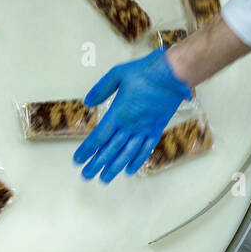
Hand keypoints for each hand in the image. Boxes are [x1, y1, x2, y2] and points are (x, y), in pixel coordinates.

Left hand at [73, 49, 192, 182]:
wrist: (172, 74)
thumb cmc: (144, 72)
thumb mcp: (116, 75)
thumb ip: (101, 89)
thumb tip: (87, 102)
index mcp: (118, 113)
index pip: (98, 137)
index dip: (87, 150)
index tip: (78, 160)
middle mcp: (130, 125)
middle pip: (110, 150)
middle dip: (97, 164)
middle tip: (86, 176)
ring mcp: (144, 129)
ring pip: (127, 153)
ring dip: (114, 167)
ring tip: (104, 179)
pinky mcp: (157, 128)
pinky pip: (146, 149)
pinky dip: (137, 161)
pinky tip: (129, 170)